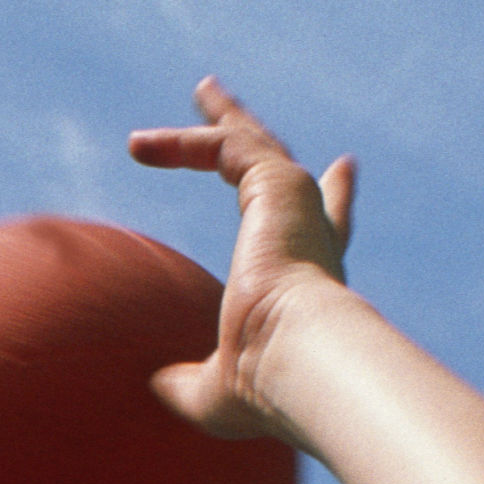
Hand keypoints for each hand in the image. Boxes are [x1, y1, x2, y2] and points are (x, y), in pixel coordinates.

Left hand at [128, 77, 355, 443]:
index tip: (343, 170)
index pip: (326, 228)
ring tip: (200, 91)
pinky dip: (184, 143)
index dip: (336, 201)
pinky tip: (140, 147)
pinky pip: (225, 146)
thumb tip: (157, 386)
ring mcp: (298, 205)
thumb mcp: (217, 392)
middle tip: (235, 109)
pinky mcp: (279, 184)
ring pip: (254, 146)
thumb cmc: (266, 386)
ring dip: (221, 120)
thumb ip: (188, 385)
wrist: (297, 360)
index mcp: (309, 278)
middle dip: (258, 138)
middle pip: (282, 171)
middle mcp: (311, 235)